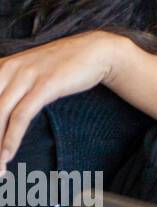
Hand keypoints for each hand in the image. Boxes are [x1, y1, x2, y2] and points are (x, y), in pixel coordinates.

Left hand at [0, 31, 119, 174]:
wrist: (96, 51)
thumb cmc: (62, 65)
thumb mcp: (28, 71)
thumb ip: (9, 86)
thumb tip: (2, 114)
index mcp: (0, 66)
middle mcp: (7, 69)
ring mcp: (26, 76)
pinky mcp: (45, 85)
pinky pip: (21, 116)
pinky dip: (11, 138)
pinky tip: (7, 155)